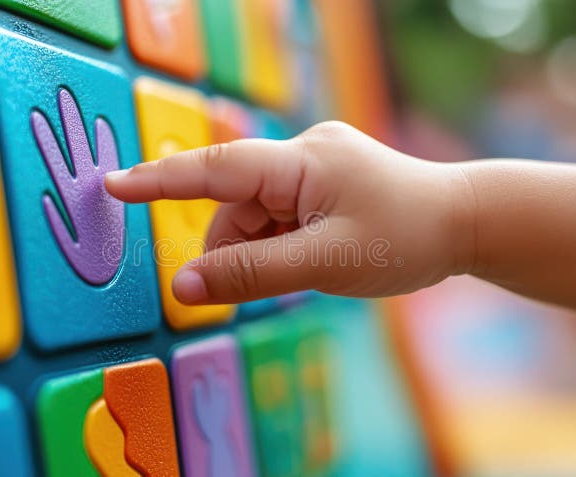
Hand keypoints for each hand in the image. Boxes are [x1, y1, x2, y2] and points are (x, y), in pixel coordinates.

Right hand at [105, 121, 474, 304]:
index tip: (112, 185)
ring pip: (256, 214)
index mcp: (302, 161)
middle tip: (269, 283)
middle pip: (237, 205)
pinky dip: (281, 242)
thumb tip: (183, 286)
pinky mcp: (324, 180)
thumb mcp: (324, 264)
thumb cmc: (404, 238)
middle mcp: (303, 153)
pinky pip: (279, 214)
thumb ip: (250, 275)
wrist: (464, 221)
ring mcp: (315, 165)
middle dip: (237, 248)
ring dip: (262, 249)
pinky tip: (314, 256)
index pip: (216, 167)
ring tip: (309, 269)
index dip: (160, 180)